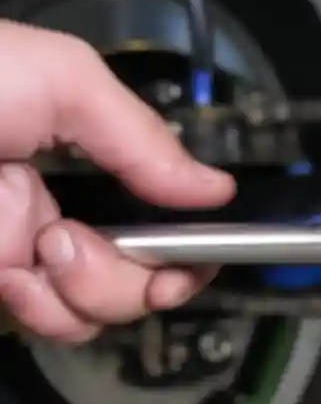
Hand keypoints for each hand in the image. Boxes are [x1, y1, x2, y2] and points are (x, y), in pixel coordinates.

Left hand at [0, 20, 234, 342]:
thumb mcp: (64, 81)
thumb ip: (144, 138)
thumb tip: (216, 191)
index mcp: (67, 174)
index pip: (153, 227)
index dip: (186, 252)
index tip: (190, 258)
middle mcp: (44, 226)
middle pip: (134, 285)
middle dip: (132, 276)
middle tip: (84, 241)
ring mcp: (9, 266)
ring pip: (88, 315)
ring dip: (82, 290)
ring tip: (43, 247)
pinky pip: (40, 322)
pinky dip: (40, 306)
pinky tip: (16, 271)